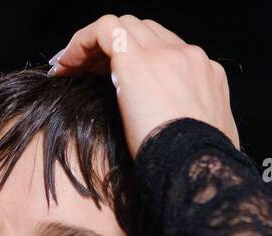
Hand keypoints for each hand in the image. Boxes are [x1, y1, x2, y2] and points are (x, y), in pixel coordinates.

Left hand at [48, 14, 240, 155]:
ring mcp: (166, 55)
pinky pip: (103, 30)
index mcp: (207, 76)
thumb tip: (182, 139)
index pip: (168, 51)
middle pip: (145, 33)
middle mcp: (190, 58)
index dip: (137, 59)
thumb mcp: (207, 146)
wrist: (196, 171)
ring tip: (70, 70)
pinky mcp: (138, 61)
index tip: (113, 82)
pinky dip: (80, 42)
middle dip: (113, 49)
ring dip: (94, 46)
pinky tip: (64, 66)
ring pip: (124, 27)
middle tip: (87, 74)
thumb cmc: (197, 172)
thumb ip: (193, 130)